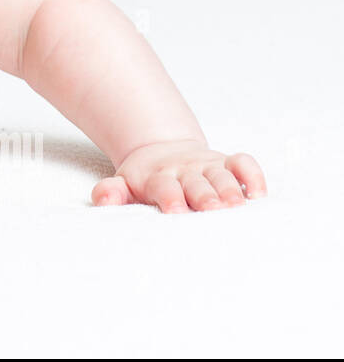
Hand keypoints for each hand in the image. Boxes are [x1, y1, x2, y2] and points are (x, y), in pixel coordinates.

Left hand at [93, 139, 267, 212]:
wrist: (161, 151)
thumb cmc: (145, 180)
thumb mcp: (123, 184)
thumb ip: (111, 192)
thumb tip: (102, 200)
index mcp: (157, 178)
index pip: (164, 187)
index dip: (169, 197)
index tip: (174, 210)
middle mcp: (184, 170)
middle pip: (197, 183)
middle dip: (204, 195)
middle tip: (211, 209)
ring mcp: (207, 166)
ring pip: (222, 175)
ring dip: (231, 189)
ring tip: (238, 205)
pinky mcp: (227, 163)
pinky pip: (244, 163)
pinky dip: (253, 175)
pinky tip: (258, 194)